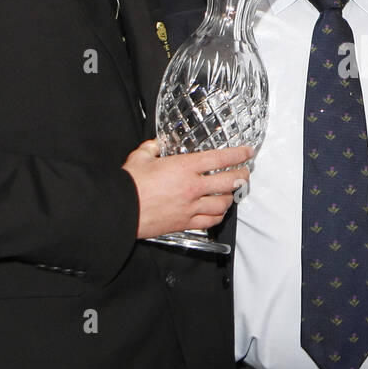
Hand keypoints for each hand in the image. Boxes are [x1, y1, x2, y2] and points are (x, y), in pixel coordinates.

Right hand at [123, 140, 250, 238]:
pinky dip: (218, 216)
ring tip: (232, 192)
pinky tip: (218, 212)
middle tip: (245, 172)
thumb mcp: (139, 157)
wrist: (120, 210)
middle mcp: (192, 187)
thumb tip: (155, 145)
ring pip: (223, 203)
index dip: (238, 154)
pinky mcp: (185, 223)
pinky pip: (210, 221)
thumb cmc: (129, 185)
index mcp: (184, 167)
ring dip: (231, 197)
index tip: (247, 152)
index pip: (220, 158)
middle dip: (242, 176)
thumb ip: (151, 148)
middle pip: (229, 181)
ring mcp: (191, 207)